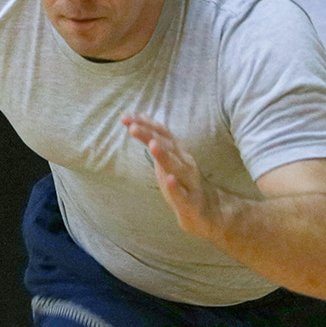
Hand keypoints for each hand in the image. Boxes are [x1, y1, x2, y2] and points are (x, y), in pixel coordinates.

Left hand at [121, 114, 222, 238]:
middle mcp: (185, 162)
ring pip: (176, 166)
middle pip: (167, 145)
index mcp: (179, 151)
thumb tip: (139, 116)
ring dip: (164, 155)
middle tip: (133, 127)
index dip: (145, 124)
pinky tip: (170, 179)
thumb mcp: (165, 157)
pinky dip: (176, 187)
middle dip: (150, 135)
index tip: (126, 117)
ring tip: (152, 145)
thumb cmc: (179, 179)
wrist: (200, 209)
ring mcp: (188, 181)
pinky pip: (182, 194)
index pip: (162, 132)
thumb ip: (154, 137)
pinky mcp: (190, 201)